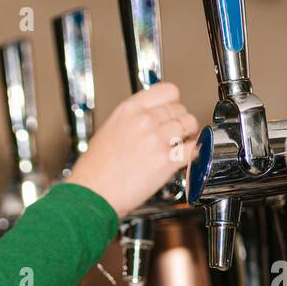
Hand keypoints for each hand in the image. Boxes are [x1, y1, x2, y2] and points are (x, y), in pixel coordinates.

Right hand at [65, 82, 200, 217]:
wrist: (92, 194)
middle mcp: (145, 121)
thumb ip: (133, 120)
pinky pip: (193, 148)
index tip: (172, 110)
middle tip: (174, 133)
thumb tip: (150, 118)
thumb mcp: (109, 130)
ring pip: (189, 125)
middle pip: (180, 109)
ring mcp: (157, 140)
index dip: (173, 102)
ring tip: (179, 145)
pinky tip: (187, 157)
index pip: (168, 91)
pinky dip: (194, 152)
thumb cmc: (95, 170)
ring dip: (188, 136)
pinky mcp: (166, 161)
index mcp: (130, 110)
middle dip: (180, 121)